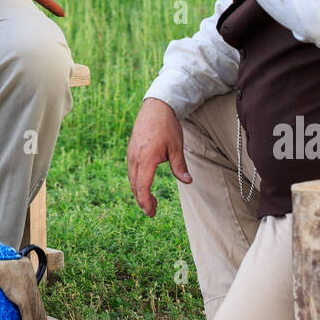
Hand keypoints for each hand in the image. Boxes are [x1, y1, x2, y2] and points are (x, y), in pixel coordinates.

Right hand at [127, 98, 190, 217]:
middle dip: (142, 200)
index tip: (151, 212)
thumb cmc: (167, 126)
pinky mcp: (131, 150)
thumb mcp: (176, 147)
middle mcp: (135, 157)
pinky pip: (131, 170)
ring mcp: (131, 153)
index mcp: (146, 158)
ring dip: (139, 191)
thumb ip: (179, 166)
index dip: (145, 202)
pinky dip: (137, 181)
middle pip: (135, 185)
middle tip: (152, 212)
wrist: (156, 107)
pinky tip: (144, 184)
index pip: (142, 186)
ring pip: (132, 178)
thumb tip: (188, 181)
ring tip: (149, 201)